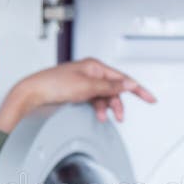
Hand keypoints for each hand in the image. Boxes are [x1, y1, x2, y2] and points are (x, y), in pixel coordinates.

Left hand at [0, 58, 155, 132]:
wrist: (33, 93)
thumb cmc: (54, 85)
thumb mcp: (87, 86)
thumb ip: (111, 86)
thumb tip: (129, 84)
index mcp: (95, 66)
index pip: (123, 78)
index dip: (138, 90)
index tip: (150, 98)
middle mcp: (91, 72)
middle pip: (114, 89)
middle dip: (118, 103)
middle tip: (120, 117)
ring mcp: (84, 82)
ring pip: (105, 97)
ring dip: (107, 107)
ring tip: (105, 117)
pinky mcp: (78, 91)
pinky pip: (95, 100)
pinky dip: (98, 108)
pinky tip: (98, 115)